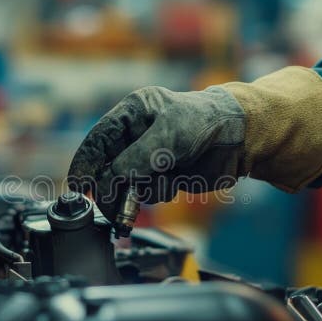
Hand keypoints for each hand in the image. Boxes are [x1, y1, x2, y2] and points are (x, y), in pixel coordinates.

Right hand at [68, 67, 321, 221]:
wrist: (242, 139)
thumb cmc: (206, 123)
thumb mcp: (168, 136)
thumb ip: (136, 159)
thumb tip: (110, 181)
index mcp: (132, 113)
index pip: (97, 140)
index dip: (85, 164)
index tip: (78, 187)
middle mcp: (135, 135)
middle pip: (107, 167)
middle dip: (110, 187)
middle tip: (113, 207)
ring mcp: (148, 157)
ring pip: (125, 184)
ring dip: (135, 193)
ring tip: (158, 187)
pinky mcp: (162, 175)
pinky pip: (145, 193)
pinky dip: (155, 194)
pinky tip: (173, 184)